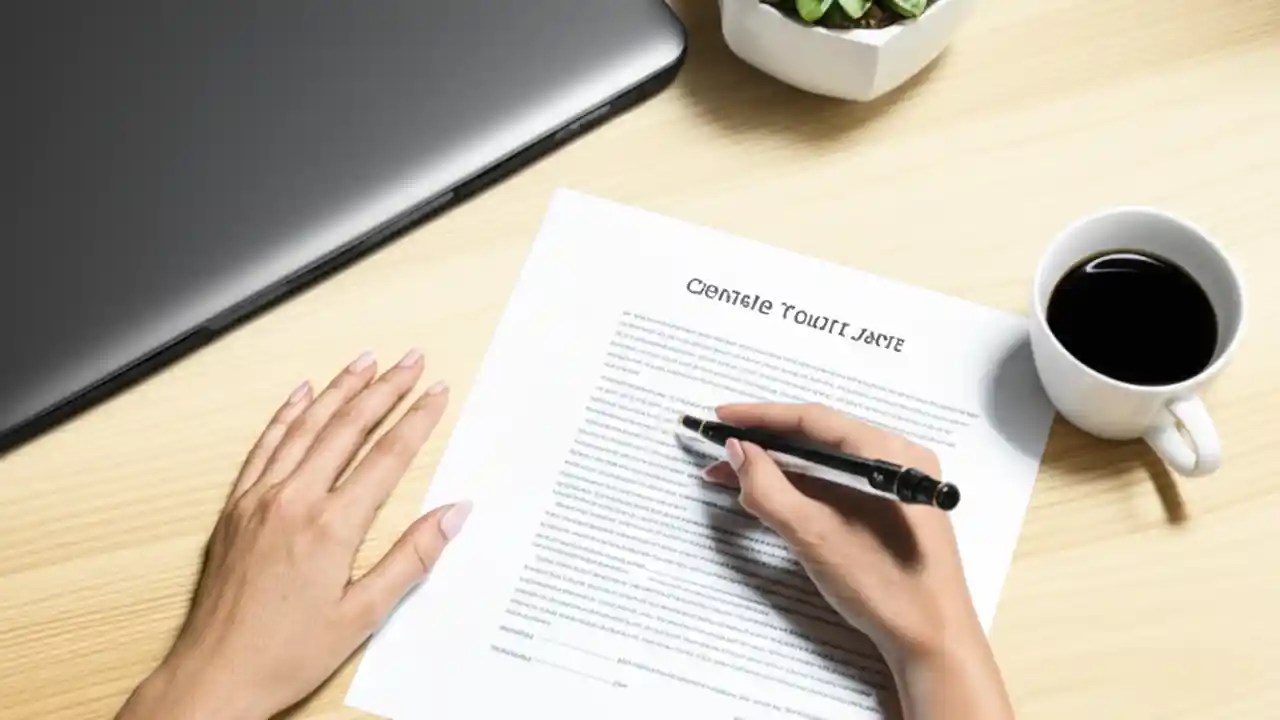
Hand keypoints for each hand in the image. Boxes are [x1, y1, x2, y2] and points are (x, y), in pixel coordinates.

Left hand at [117, 349, 471, 719]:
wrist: (214, 675)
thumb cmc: (286, 653)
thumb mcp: (364, 614)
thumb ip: (411, 558)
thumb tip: (453, 515)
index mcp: (331, 526)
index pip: (386, 456)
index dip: (416, 420)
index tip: (436, 393)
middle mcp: (293, 500)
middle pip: (348, 427)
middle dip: (385, 389)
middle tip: (410, 360)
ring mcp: (259, 499)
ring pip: (305, 427)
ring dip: (339, 389)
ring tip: (366, 362)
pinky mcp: (235, 508)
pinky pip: (264, 446)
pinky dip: (286, 415)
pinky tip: (301, 394)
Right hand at [701, 403, 1012, 719]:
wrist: (933, 645)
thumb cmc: (883, 588)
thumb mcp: (815, 535)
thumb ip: (769, 488)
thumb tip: (736, 450)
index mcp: (889, 454)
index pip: (815, 420)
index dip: (762, 416)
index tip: (720, 417)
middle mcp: (898, 459)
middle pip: (820, 437)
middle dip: (765, 443)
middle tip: (718, 449)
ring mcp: (896, 486)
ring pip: (827, 464)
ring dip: (779, 468)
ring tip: (731, 475)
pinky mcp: (891, 511)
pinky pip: (838, 486)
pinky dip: (801, 488)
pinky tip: (770, 497)